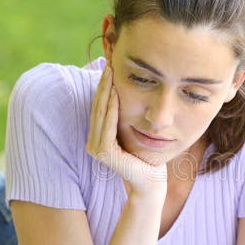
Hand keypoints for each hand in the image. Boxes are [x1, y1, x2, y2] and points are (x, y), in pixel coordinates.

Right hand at [86, 62, 166, 196]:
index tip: (110, 67)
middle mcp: (93, 142)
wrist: (151, 180)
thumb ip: (126, 117)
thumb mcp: (134, 131)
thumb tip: (128, 93)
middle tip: (109, 63)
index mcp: (98, 137)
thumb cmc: (147, 156)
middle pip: (97, 107)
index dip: (104, 87)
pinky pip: (107, 126)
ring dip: (106, 92)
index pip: (99, 107)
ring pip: (100, 114)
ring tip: (111, 73)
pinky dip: (112, 109)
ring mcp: (96, 148)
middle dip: (103, 85)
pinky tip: (117, 94)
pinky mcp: (104, 152)